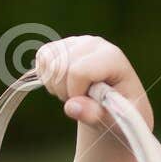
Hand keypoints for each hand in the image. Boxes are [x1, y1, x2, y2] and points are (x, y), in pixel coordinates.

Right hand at [34, 34, 153, 134]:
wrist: (114, 105)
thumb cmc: (119, 111)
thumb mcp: (115, 119)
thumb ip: (96, 114)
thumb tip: (73, 106)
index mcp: (112, 57)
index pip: (78, 72)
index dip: (76, 93)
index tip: (89, 103)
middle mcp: (94, 43)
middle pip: (59, 67)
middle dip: (65, 91)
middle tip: (82, 99)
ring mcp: (77, 41)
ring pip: (47, 61)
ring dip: (55, 85)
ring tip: (75, 92)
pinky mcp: (63, 44)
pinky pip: (42, 57)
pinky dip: (47, 77)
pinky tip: (64, 84)